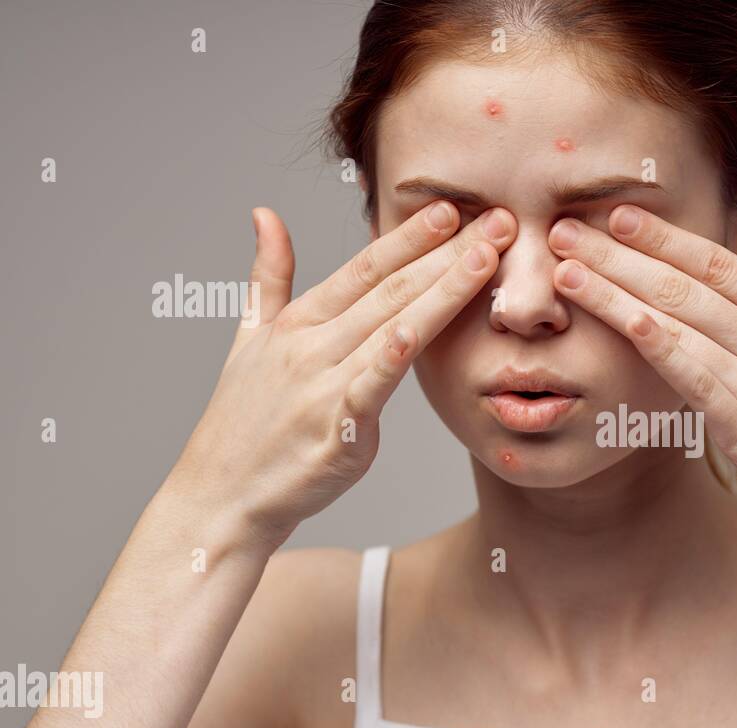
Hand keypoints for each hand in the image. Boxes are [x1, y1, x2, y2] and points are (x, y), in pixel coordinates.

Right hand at [168, 203, 516, 545]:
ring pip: (393, 325)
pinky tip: (419, 331)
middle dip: (449, 250)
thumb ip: (268, 276)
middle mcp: (312, 344)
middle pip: (392, 288)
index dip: (411, 236)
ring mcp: (323, 384)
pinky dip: (391, 357)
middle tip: (500, 218)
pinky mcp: (335, 429)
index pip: (365, 268)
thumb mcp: (249, 339)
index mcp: (299, 322)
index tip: (453, 206)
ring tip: (487, 255)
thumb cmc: (243, 423)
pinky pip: (369, 387)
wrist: (220, 496)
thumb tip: (265, 214)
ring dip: (444, 288)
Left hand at [548, 206, 736, 538]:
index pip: (721, 264)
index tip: (620, 215)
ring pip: (677, 324)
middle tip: (567, 230)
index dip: (665, 237)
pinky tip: (619, 321)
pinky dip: (656, 346)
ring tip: (566, 270)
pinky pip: (693, 378)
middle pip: (685, 285)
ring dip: (616, 293)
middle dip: (619, 254)